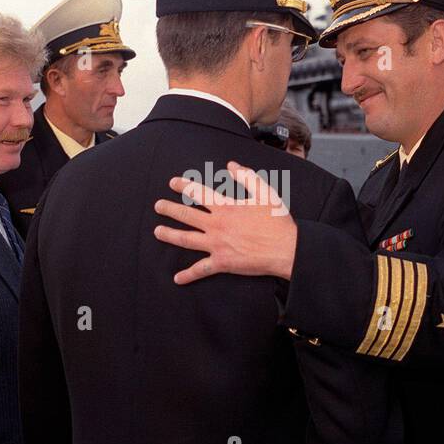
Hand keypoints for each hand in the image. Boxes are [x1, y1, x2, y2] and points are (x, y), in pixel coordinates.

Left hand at [152, 161, 296, 283]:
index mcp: (225, 207)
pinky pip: (201, 269)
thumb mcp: (265, 193)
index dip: (183, 186)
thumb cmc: (277, 221)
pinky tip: (177, 278)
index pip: (198, 193)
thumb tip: (231, 165)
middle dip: (169, 209)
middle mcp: (216, 225)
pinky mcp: (222, 262)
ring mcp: (216, 245)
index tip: (172, 183)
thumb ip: (246, 177)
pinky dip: (188, 275)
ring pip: (186, 239)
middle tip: (158, 206)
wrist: (285, 249)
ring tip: (157, 231)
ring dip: (169, 235)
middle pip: (186, 215)